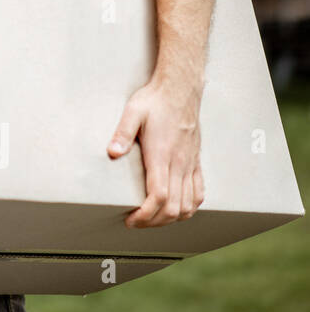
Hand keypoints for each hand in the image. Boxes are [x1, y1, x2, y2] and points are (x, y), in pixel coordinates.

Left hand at [107, 75, 204, 227]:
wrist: (181, 89)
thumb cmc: (155, 101)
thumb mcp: (133, 112)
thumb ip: (122, 134)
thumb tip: (111, 153)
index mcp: (162, 155)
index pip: (159, 197)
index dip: (146, 216)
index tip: (130, 220)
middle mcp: (179, 164)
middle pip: (174, 208)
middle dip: (154, 222)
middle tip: (135, 222)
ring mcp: (190, 164)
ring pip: (189, 204)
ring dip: (171, 219)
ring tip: (152, 219)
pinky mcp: (196, 162)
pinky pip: (199, 192)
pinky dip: (189, 207)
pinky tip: (177, 209)